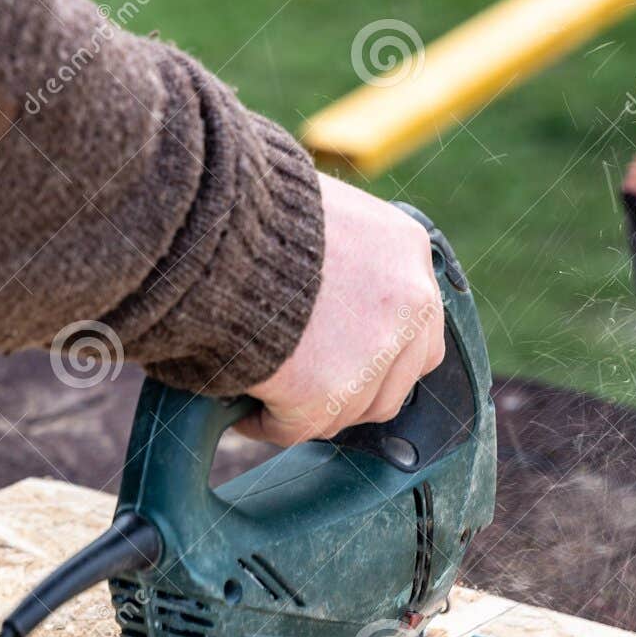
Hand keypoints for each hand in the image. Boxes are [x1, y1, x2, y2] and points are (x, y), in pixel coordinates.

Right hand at [236, 174, 444, 445]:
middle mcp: (409, 304)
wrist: (214, 224)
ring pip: (350, 411)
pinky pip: (298, 428)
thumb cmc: (252, 207)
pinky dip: (269, 424)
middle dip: (354, 391)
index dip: (382, 352)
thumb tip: (335, 287)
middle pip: (396, 381)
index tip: (348, 358)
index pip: (420, 329)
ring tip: (271, 393)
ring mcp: (374, 353)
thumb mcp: (325, 210)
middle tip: (311, 385)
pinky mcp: (327, 394)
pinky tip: (244, 411)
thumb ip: (348, 252)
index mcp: (408, 251)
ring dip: (313, 410)